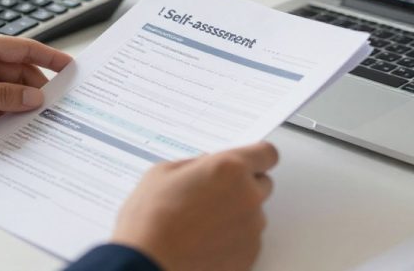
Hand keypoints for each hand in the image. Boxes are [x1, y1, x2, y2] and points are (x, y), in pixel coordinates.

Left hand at [0, 31, 71, 134]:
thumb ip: (1, 96)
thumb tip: (34, 97)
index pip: (25, 49)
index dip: (50, 59)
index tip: (72, 69)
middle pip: (18, 75)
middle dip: (29, 93)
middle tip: (46, 111)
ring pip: (5, 93)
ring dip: (9, 108)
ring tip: (11, 124)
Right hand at [112, 142, 278, 270]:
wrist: (146, 265)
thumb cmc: (149, 221)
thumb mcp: (162, 173)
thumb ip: (194, 163)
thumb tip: (206, 164)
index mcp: (230, 168)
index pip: (267, 154)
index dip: (257, 157)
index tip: (249, 161)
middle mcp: (248, 196)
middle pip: (263, 183)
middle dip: (244, 185)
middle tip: (215, 194)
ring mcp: (251, 228)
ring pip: (255, 214)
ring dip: (237, 213)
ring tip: (203, 222)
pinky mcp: (249, 255)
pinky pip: (249, 239)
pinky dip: (234, 239)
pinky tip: (206, 240)